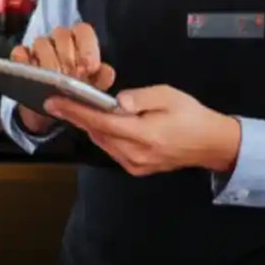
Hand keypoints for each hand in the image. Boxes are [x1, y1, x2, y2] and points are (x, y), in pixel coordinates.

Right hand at [9, 22, 115, 134]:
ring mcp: (38, 48)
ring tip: (54, 82)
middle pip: (62, 35)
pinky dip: (26, 63)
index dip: (87, 47)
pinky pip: (20, 53)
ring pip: (41, 43)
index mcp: (79, 41)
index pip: (83, 30)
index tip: (89, 67)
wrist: (53, 110)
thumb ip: (102, 79)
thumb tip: (106, 71)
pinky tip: (34, 78)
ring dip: (48, 62)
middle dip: (68, 58)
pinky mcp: (20, 58)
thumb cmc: (76, 93)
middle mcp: (59, 40)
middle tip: (72, 78)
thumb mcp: (93, 89)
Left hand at [45, 85, 240, 176]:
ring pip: (102, 143)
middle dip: (77, 117)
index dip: (75, 111)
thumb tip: (116, 102)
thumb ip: (140, 97)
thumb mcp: (168, 96)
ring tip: (77, 110)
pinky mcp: (137, 169)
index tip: (54, 102)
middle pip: (97, 134)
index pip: (101, 122)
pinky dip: (104, 136)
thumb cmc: (191, 115)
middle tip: (59, 101)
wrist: (211, 144)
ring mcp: (135, 165)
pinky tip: (102, 124)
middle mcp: (135, 154)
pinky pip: (112, 150)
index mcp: (144, 134)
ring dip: (89, 127)